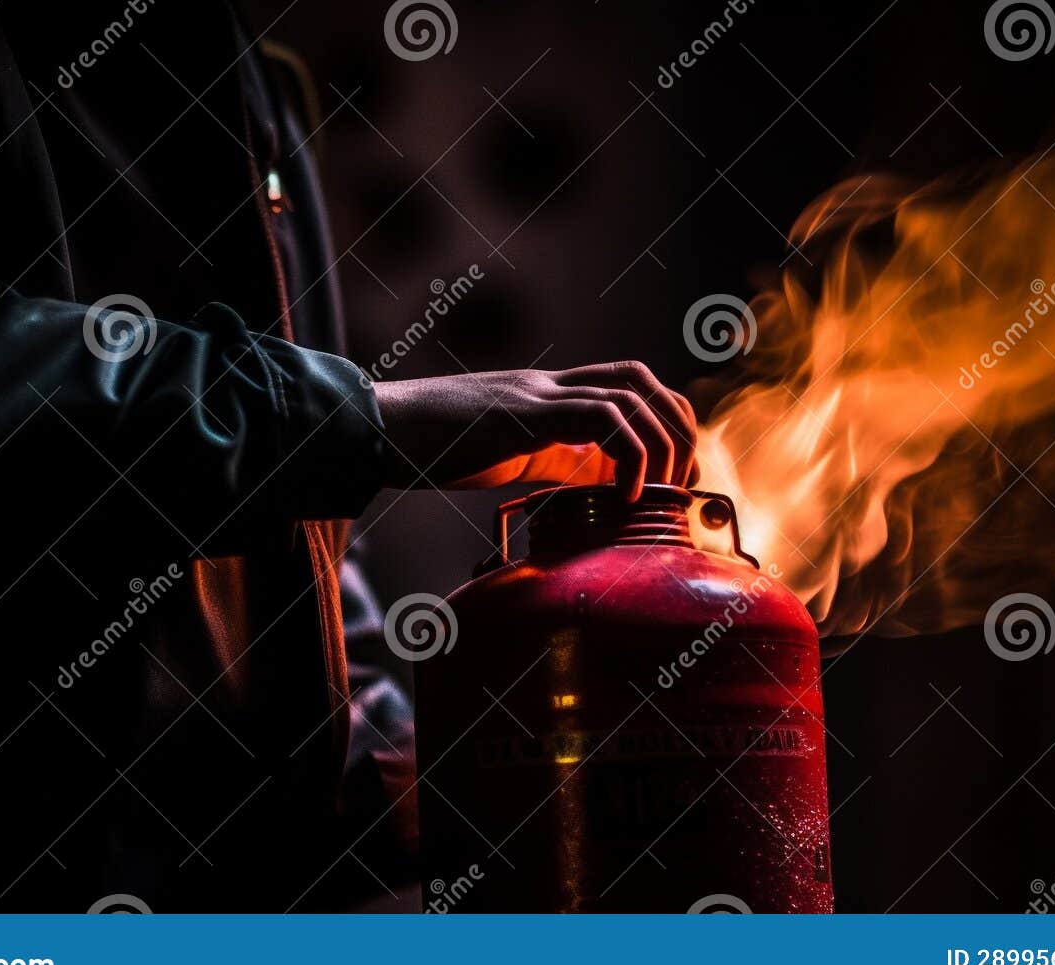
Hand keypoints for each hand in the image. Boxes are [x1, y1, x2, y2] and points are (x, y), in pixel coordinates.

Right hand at [372, 362, 697, 500]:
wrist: (374, 430)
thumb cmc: (429, 448)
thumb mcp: (507, 456)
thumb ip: (552, 461)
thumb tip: (597, 489)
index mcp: (547, 394)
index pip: (630, 383)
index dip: (664, 419)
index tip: (672, 472)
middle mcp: (549, 385)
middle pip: (643, 379)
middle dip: (676, 429)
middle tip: (680, 482)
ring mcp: (536, 395)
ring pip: (630, 395)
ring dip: (659, 445)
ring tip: (657, 491)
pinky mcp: (523, 414)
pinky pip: (600, 419)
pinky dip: (627, 455)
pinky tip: (620, 495)